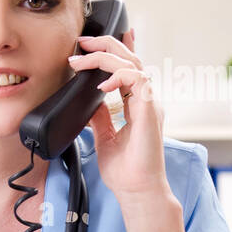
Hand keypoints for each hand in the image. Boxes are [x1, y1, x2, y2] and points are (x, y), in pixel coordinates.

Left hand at [67, 28, 170, 205]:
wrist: (136, 189)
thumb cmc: (124, 170)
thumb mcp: (104, 137)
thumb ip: (100, 116)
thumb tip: (89, 101)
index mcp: (137, 105)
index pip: (128, 69)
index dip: (117, 51)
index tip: (95, 42)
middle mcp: (146, 100)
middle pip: (131, 60)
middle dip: (106, 46)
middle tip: (82, 43)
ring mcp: (150, 103)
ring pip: (132, 64)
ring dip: (104, 58)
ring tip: (81, 60)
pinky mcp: (150, 110)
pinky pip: (137, 81)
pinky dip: (118, 76)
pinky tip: (102, 85)